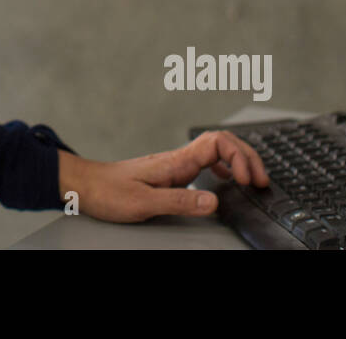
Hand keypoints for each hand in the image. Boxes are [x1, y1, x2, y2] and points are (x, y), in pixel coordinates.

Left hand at [58, 130, 269, 222]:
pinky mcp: (170, 173)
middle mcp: (177, 158)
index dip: (239, 156)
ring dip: (237, 162)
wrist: (84, 184)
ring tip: (252, 181)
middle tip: (261, 180)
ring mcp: (175, 164)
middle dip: (247, 157)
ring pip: (215, 151)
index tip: (246, 180)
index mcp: (175, 161)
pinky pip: (204, 163)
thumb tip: (214, 200)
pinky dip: (223, 169)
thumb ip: (179, 200)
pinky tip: (226, 182)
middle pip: (223, 143)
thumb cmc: (107, 192)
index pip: (217, 143)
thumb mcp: (143, 202)